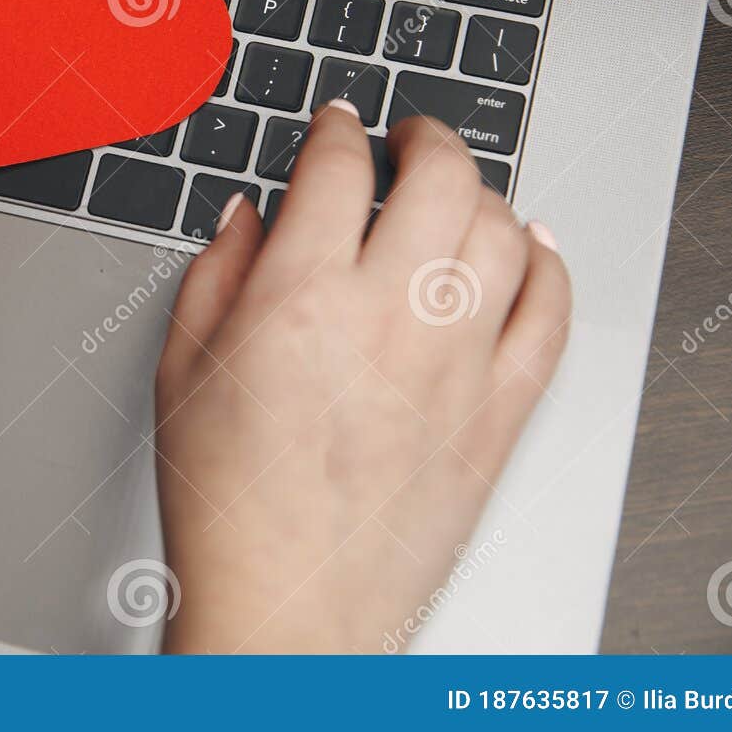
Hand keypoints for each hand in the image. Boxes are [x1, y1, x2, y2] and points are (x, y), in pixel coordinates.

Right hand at [153, 102, 570, 652]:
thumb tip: (249, 215)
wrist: (287, 608)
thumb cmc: (228, 504)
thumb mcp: (181, 368)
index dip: (336, 127)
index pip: (335, 167)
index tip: (337, 123)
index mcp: (298, 297)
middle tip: (408, 134)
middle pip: (440, 176)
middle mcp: (387, 317)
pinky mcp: (496, 416)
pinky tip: (533, 249)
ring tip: (459, 190)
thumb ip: (216, 273)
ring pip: (503, 233)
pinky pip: (550, 318)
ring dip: (483, 192)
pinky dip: (550, 268)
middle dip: (425, 134)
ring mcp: (455, 366)